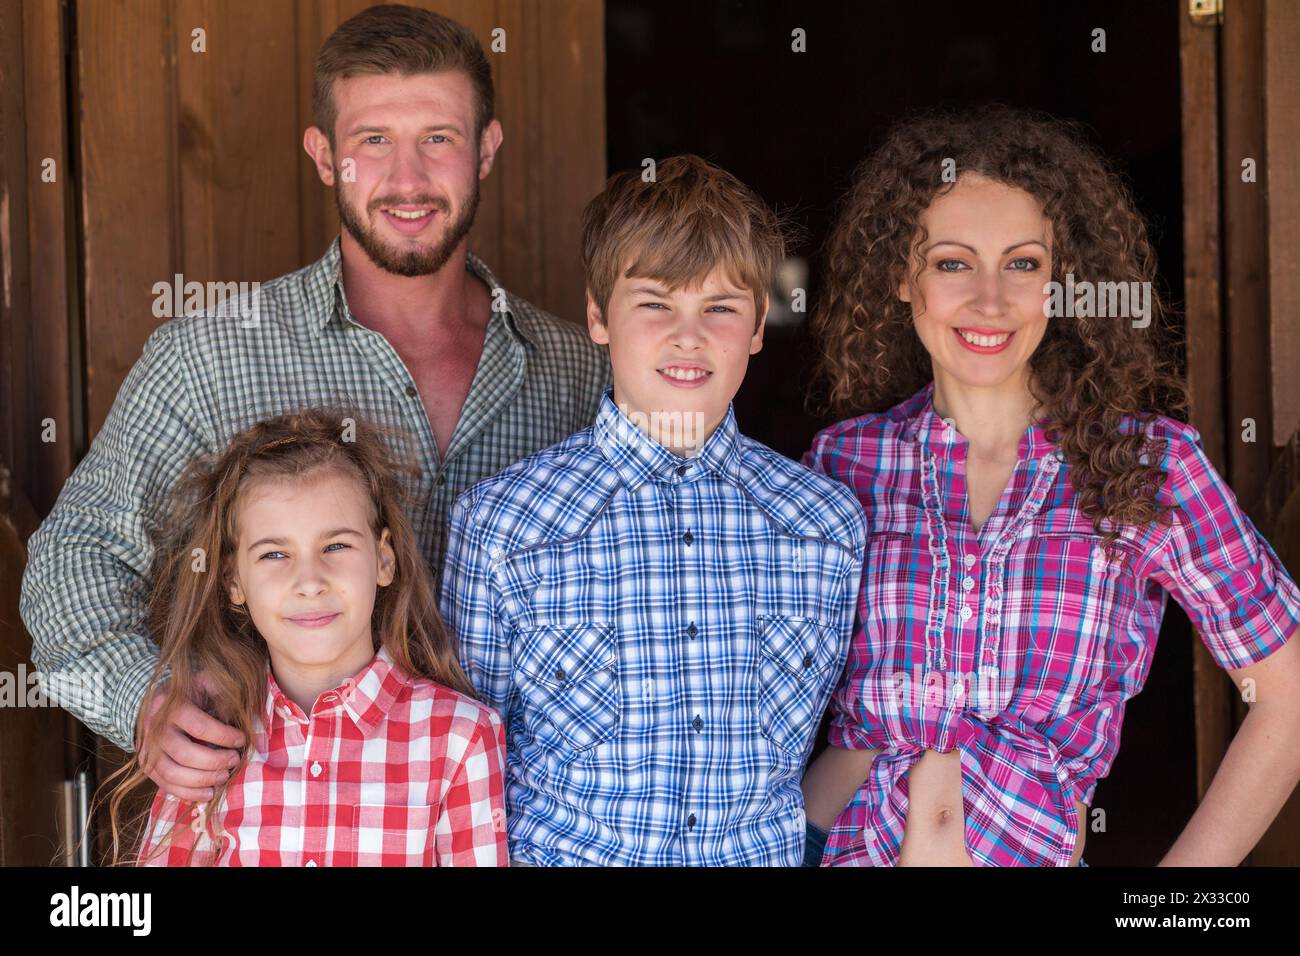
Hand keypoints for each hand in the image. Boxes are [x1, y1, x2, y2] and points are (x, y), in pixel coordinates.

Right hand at [137, 671, 245, 801]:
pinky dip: (189, 794)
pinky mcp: (147, 768)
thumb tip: (236, 706)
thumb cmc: (186, 695)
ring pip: (174, 774)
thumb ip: (218, 688)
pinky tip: (209, 793)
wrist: (151, 706)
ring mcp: (148, 752)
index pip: (199, 727)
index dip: (224, 736)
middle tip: (235, 760)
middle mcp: (155, 731)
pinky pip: (166, 786)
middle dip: (215, 761)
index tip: (241, 740)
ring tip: (224, 777)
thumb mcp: (202, 682)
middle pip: (186, 754)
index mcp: (171, 707)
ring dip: (203, 780)